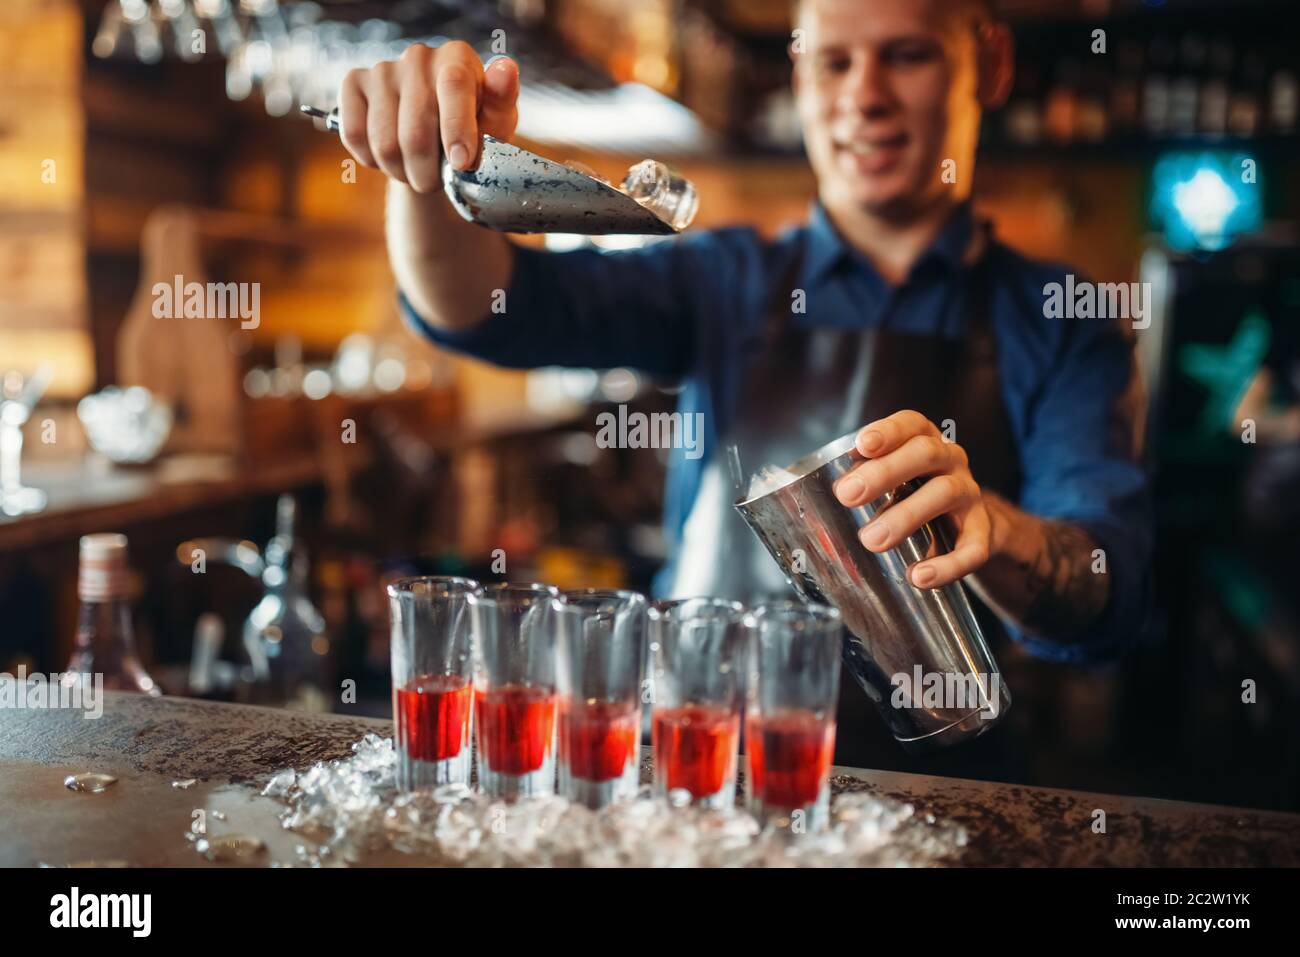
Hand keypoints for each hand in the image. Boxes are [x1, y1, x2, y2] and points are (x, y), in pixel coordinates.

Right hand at [338, 42, 519, 192]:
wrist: (437, 135)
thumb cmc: (475, 128)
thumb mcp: (496, 123)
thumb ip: (501, 103)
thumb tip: (505, 69)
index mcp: (457, 58)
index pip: (453, 87)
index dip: (456, 130)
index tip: (461, 164)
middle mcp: (418, 57)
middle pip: (415, 131)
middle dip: (428, 173)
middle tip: (437, 182)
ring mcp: (383, 69)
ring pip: (384, 143)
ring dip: (402, 173)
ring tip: (417, 171)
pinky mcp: (353, 84)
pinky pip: (355, 137)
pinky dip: (373, 161)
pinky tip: (392, 158)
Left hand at [832, 410, 991, 588]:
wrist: (973, 525)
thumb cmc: (916, 494)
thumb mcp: (892, 479)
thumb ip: (862, 480)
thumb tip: (815, 502)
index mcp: (924, 441)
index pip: (910, 424)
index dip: (888, 432)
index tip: (862, 445)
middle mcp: (951, 460)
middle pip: (924, 454)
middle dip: (884, 473)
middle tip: (847, 495)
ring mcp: (969, 494)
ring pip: (944, 495)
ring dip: (905, 516)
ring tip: (871, 540)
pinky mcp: (982, 531)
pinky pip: (972, 548)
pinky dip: (946, 565)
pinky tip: (919, 577)